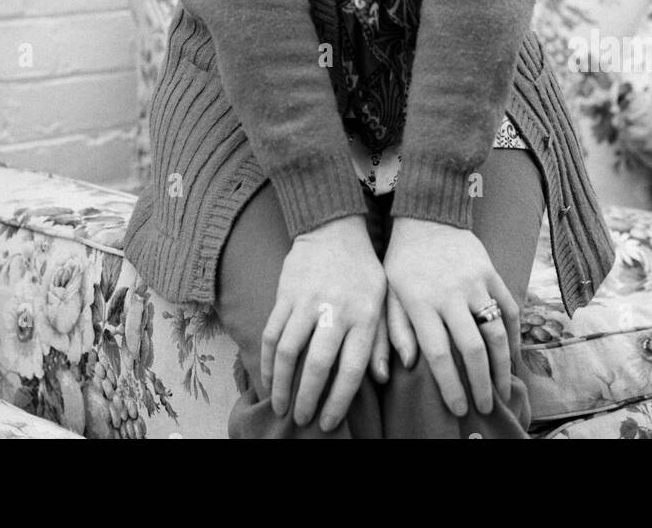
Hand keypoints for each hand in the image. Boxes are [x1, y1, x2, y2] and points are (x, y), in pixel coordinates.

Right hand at [261, 215, 387, 432]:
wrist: (333, 228)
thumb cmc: (363, 270)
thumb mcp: (385, 299)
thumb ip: (385, 338)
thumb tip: (383, 378)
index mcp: (364, 315)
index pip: (352, 369)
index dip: (338, 401)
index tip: (328, 423)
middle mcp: (336, 310)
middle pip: (318, 365)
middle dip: (308, 399)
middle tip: (301, 420)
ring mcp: (308, 301)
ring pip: (288, 351)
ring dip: (281, 384)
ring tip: (280, 405)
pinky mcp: (286, 293)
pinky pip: (272, 332)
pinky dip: (267, 359)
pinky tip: (266, 376)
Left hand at [382, 218, 519, 417]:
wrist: (426, 216)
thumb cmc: (401, 261)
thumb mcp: (387, 293)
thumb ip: (394, 331)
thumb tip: (405, 368)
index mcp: (419, 301)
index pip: (439, 352)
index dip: (451, 385)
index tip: (459, 409)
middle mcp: (450, 293)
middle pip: (472, 348)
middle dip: (481, 383)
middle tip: (484, 407)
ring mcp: (474, 282)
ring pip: (496, 331)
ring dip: (503, 366)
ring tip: (502, 390)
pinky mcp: (491, 273)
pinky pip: (509, 308)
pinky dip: (515, 336)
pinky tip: (513, 356)